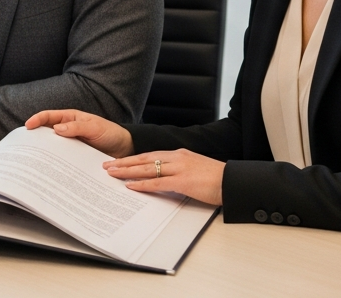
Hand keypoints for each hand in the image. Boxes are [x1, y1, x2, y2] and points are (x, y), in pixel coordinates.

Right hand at [26, 109, 133, 157]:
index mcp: (70, 119)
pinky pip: (62, 160)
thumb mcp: (95, 127)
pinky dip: (56, 164)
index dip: (37, 120)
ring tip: (35, 162)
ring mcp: (70, 145)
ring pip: (53, 148)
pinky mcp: (75, 158)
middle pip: (46, 133)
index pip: (49, 116)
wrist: (125, 149)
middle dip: (35, 138)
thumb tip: (56, 129)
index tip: (28, 127)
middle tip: (25, 147)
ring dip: (45, 153)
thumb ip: (77, 127)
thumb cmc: (111, 133)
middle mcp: (67, 131)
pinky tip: (51, 171)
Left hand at [103, 149, 224, 205]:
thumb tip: (163, 179)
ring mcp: (180, 168)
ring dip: (128, 171)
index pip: (150, 155)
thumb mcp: (194, 169)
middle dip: (124, 162)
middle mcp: (177, 158)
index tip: (119, 161)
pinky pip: (158, 183)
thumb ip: (179, 171)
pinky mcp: (184, 181)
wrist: (233, 181)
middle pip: (144, 158)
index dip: (133, 158)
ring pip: (147, 168)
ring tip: (112, 173)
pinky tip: (131, 186)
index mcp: (179, 154)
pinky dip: (143, 184)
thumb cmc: (217, 178)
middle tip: (107, 165)